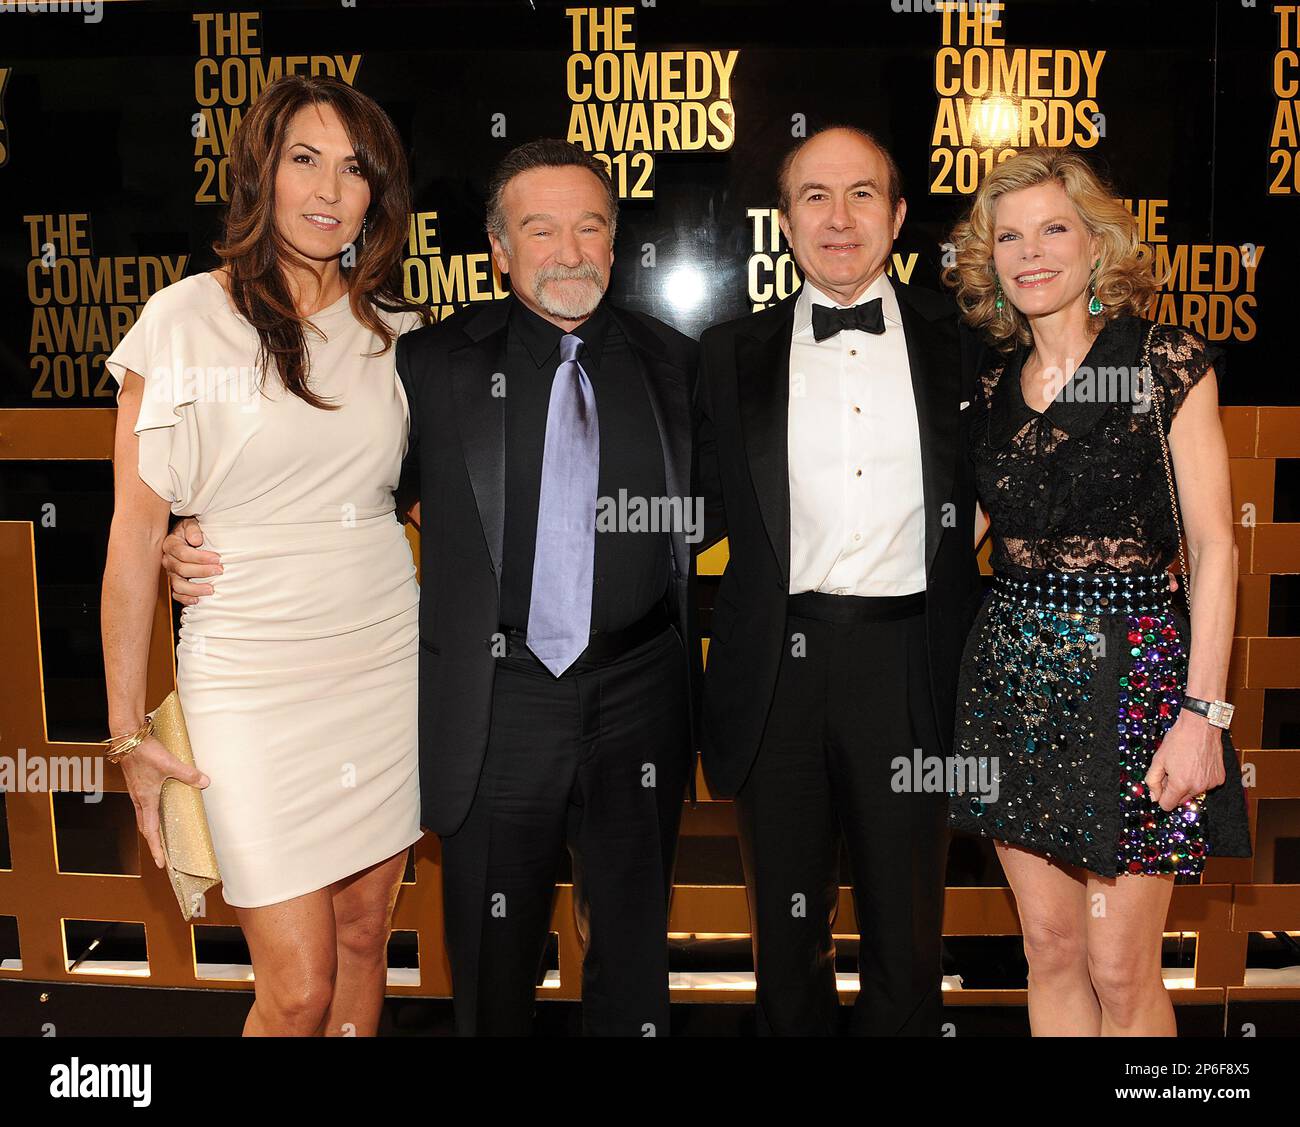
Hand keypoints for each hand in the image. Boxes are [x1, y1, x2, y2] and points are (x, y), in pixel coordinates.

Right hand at [117, 735, 210, 868]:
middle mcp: (139, 798)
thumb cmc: (145, 752)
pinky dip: (149, 811)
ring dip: (151, 826)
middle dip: (153, 841)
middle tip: (161, 854)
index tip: (161, 863)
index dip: (156, 848)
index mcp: (146, 799)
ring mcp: (136, 790)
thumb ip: (188, 774)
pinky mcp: (137, 781)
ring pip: (142, 815)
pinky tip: (158, 805)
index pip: (151, 830)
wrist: (126, 738)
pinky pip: (143, 803)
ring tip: (160, 834)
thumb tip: (205, 783)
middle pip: (145, 826)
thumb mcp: (169, 764)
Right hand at [163, 517, 220, 605]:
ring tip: (211, 589)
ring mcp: (171, 573)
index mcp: (171, 544)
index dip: (200, 557)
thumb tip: (196, 541)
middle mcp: (168, 560)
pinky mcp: (175, 582)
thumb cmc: (191, 530)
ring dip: (195, 588)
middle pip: (181, 569)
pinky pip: (177, 594)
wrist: (186, 536)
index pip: (183, 553)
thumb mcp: (191, 523)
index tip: (217, 558)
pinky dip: (185, 598)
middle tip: (219, 571)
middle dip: (202, 571)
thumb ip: (193, 529)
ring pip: (178, 584)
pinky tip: (197, 600)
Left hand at [1144, 712, 1225, 811]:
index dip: (1161, 797)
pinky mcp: (1219, 778)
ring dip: (1188, 784)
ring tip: (1185, 764)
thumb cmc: (1178, 740)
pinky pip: (1206, 785)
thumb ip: (1152, 780)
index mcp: (1180, 784)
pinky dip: (1200, 778)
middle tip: (1172, 771)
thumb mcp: (1158, 759)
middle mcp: (1197, 787)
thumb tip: (1154, 796)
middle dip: (1174, 789)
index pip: (1167, 805)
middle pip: (1181, 800)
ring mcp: (1210, 783)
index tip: (1161, 787)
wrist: (1200, 726)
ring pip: (1193, 792)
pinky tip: (1197, 764)